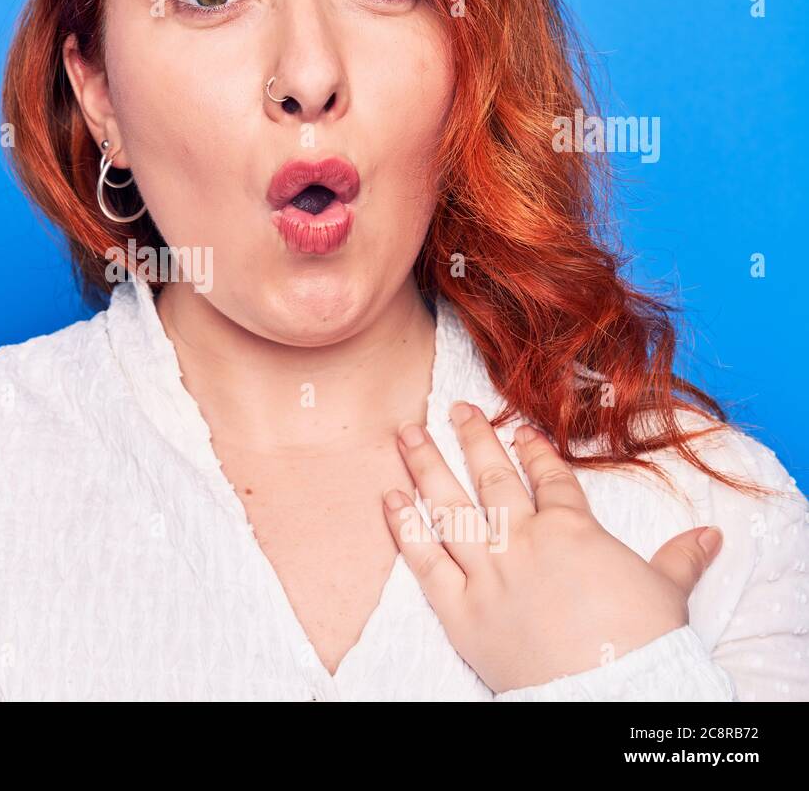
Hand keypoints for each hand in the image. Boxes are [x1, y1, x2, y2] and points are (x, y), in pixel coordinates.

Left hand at [382, 400, 722, 693]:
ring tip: (405, 434)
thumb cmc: (644, 642)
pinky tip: (390, 499)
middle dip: (472, 438)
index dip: (533, 451)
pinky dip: (404, 529)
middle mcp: (523, 541)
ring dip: (425, 467)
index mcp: (571, 529)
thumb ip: (680, 557)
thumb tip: (712, 535)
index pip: (549, 478)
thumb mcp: (667, 591)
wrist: (614, 693)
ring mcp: (487, 572)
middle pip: (492, 478)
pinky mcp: (460, 609)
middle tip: (454, 407)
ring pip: (449, 508)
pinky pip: (424, 561)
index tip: (518, 429)